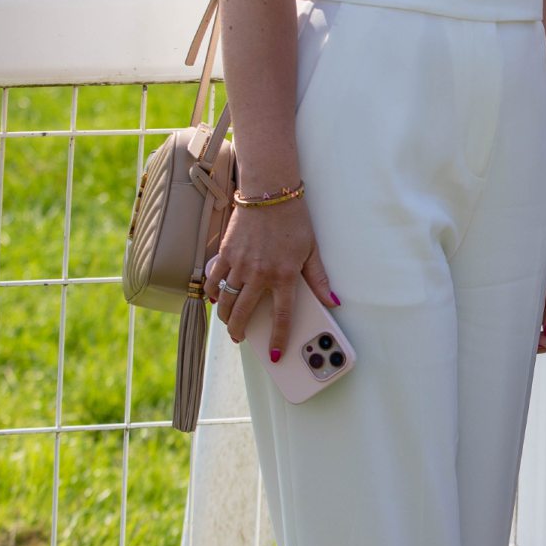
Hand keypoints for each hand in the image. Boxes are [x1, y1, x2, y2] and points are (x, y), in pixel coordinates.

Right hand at [205, 200, 337, 359]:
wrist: (269, 192)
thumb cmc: (293, 220)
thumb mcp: (312, 250)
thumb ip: (319, 279)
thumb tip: (332, 301)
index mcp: (284, 276)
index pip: (282, 316)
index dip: (279, 338)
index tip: (276, 353)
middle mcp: (260, 274)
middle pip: (244, 313)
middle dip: (240, 331)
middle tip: (240, 337)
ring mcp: (240, 264)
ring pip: (226, 300)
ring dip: (225, 316)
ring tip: (229, 322)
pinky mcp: (226, 253)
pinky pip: (214, 279)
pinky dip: (213, 292)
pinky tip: (215, 298)